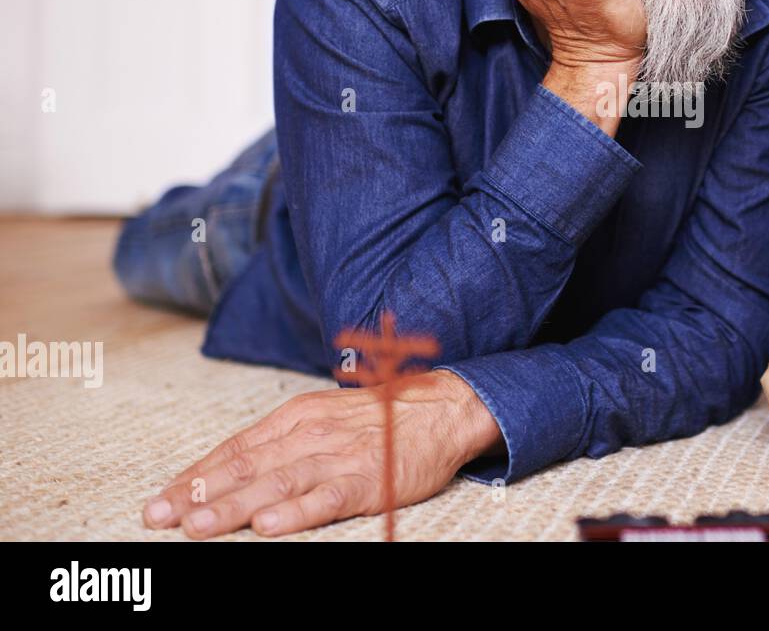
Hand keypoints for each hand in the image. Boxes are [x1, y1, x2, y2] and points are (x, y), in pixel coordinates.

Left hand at [141, 370, 502, 538]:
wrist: (442, 409)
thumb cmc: (379, 417)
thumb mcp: (323, 415)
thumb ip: (281, 440)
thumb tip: (230, 466)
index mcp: (296, 416)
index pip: (235, 449)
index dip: (196, 476)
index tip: (162, 500)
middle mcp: (311, 434)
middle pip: (247, 467)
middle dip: (199, 495)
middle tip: (160, 517)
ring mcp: (339, 457)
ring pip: (276, 484)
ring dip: (233, 507)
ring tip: (198, 526)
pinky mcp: (367, 479)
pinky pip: (325, 499)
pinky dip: (295, 512)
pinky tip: (268, 525)